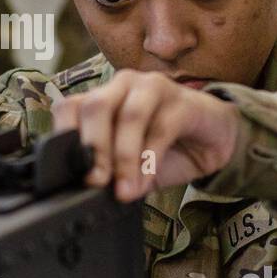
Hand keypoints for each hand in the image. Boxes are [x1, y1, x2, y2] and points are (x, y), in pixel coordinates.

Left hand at [51, 71, 240, 200]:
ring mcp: (153, 88)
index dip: (64, 137)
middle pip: (96, 106)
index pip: (69, 108)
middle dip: (94, 147)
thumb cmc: (164, 148)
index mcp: (102, 98)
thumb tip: (87, 192)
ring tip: (125, 190)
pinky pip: (162, 128)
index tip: (68, 173)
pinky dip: (150, 159)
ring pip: (130, 115)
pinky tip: (146, 181)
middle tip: (96, 181)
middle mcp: (123, 86)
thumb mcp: (127, 166)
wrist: (212, 142)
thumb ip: (107, 172)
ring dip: (124, 157)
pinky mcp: (183, 100)